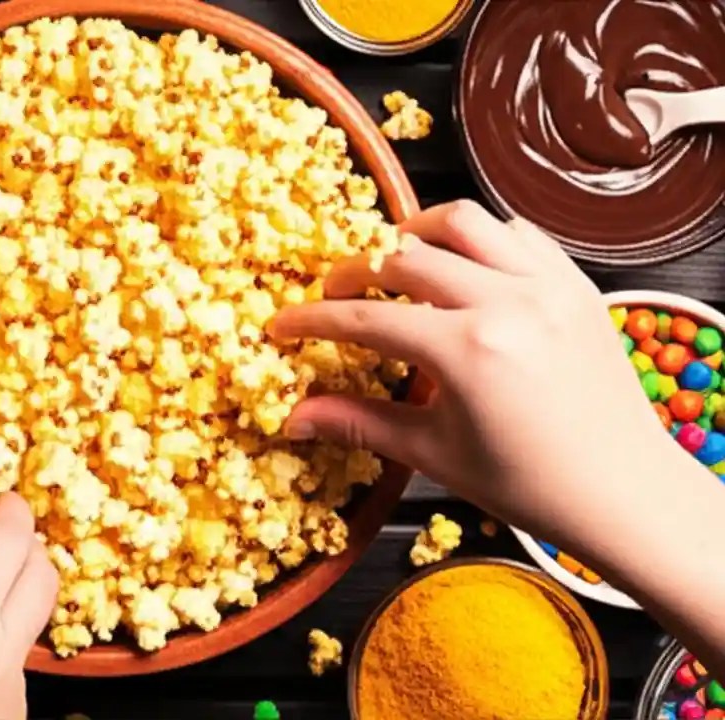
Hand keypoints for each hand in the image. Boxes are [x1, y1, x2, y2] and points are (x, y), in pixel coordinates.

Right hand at [0, 467, 58, 719]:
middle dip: (12, 509)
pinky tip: (9, 621)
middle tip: (6, 506)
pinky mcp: (20, 685)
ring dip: (34, 554)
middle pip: (12, 532)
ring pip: (43, 576)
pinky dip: (26, 612)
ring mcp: (0, 650)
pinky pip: (35, 631)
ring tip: (23, 553)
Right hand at [269, 201, 711, 549]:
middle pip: (404, 257)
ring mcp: (548, 285)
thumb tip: (294, 418)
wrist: (623, 491)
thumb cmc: (529, 484)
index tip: (281, 323)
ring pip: (463, 222)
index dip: (313, 319)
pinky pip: (518, 233)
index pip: (367, 317)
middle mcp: (508, 302)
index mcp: (468, 350)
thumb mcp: (434, 453)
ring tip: (393, 260)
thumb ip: (359, 424)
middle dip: (354, 271)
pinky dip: (479, 239)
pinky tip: (461, 268)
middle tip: (333, 294)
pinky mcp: (576, 284)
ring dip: (416, 234)